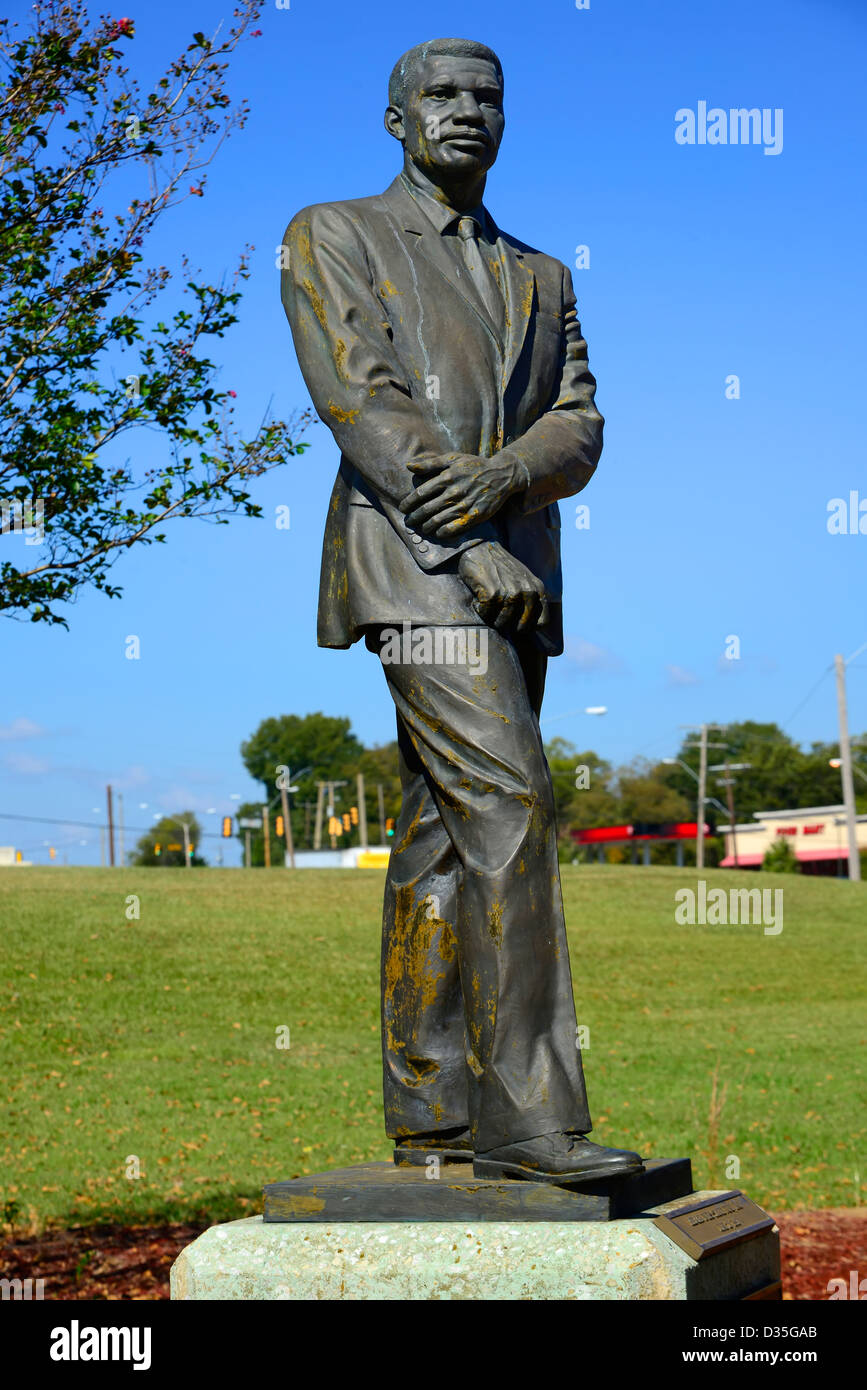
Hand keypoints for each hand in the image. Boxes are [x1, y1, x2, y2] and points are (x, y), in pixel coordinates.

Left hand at [399, 452, 526, 537]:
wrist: (501, 475)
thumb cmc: (474, 466)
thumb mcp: (453, 458)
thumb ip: (430, 463)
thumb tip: (408, 466)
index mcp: (446, 477)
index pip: (420, 493)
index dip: (409, 502)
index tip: (403, 508)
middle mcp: (454, 492)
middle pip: (427, 509)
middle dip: (414, 517)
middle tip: (409, 522)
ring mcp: (464, 505)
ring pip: (438, 520)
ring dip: (426, 526)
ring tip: (422, 528)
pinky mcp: (474, 515)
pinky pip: (454, 528)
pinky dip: (443, 532)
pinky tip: (438, 533)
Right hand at [458, 541, 549, 632]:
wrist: (479, 548)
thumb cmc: (500, 567)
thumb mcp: (523, 579)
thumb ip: (531, 599)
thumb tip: (534, 628)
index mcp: (538, 589)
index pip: (542, 623)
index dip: (527, 626)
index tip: (515, 621)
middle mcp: (528, 591)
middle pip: (521, 628)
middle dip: (508, 624)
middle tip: (498, 610)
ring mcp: (511, 593)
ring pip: (502, 623)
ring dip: (491, 616)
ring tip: (488, 601)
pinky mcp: (494, 594)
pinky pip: (487, 614)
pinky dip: (480, 609)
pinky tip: (479, 597)